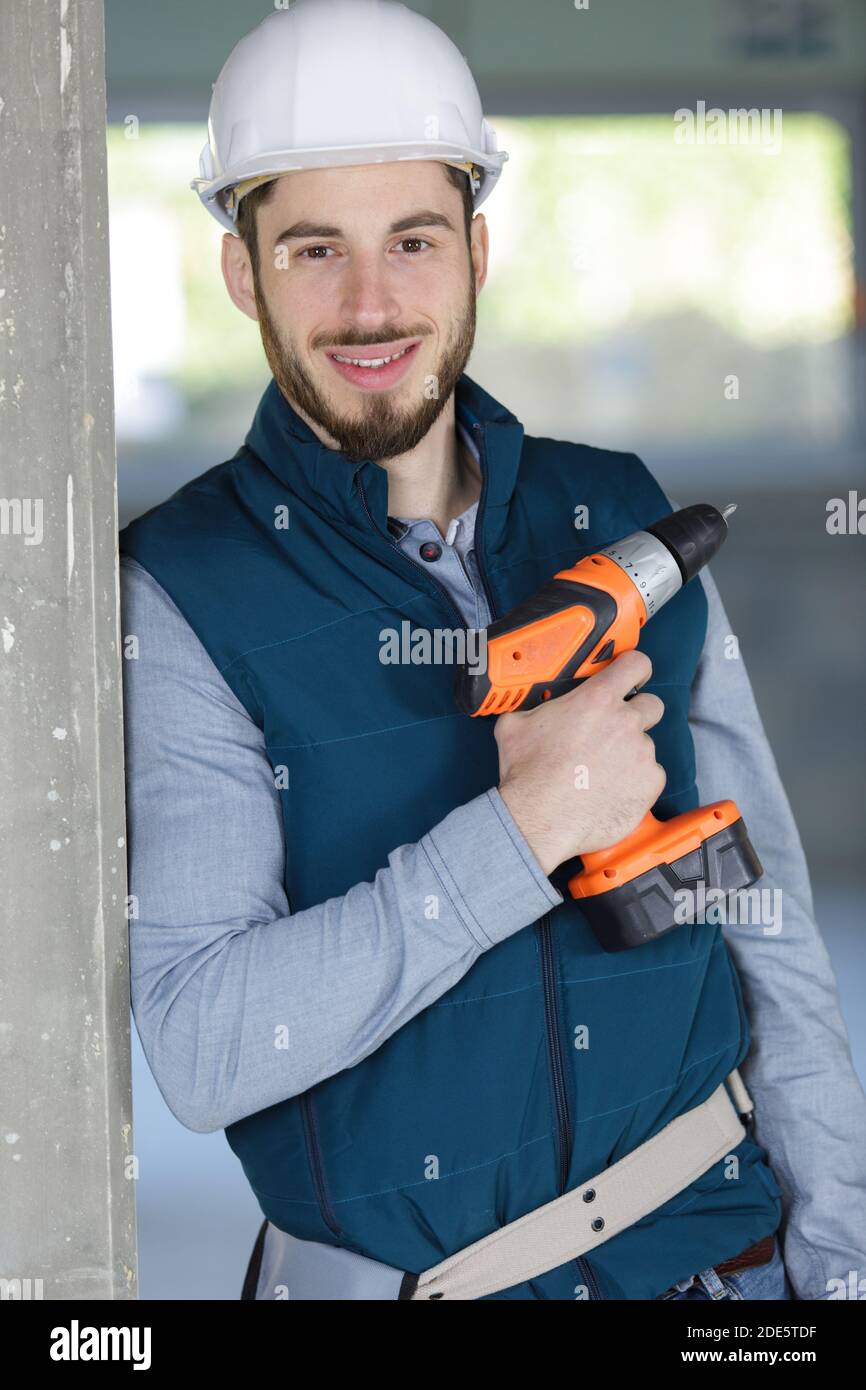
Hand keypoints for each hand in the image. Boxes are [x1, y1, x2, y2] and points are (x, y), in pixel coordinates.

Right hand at [496, 650, 665, 875]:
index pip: (635, 664)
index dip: (635, 669)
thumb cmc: (528, 773)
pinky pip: (650, 776)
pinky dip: (635, 783)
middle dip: (637, 714)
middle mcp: (625, 722)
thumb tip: (529, 709)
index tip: (632, 677)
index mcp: (597, 699)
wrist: (540, 818)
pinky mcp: (650, 783)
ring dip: (629, 754)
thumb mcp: (515, 726)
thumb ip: (534, 708)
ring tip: (602, 773)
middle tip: (614, 732)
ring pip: (646, 746)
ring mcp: (642, 753)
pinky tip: (611, 791)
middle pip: (652, 704)